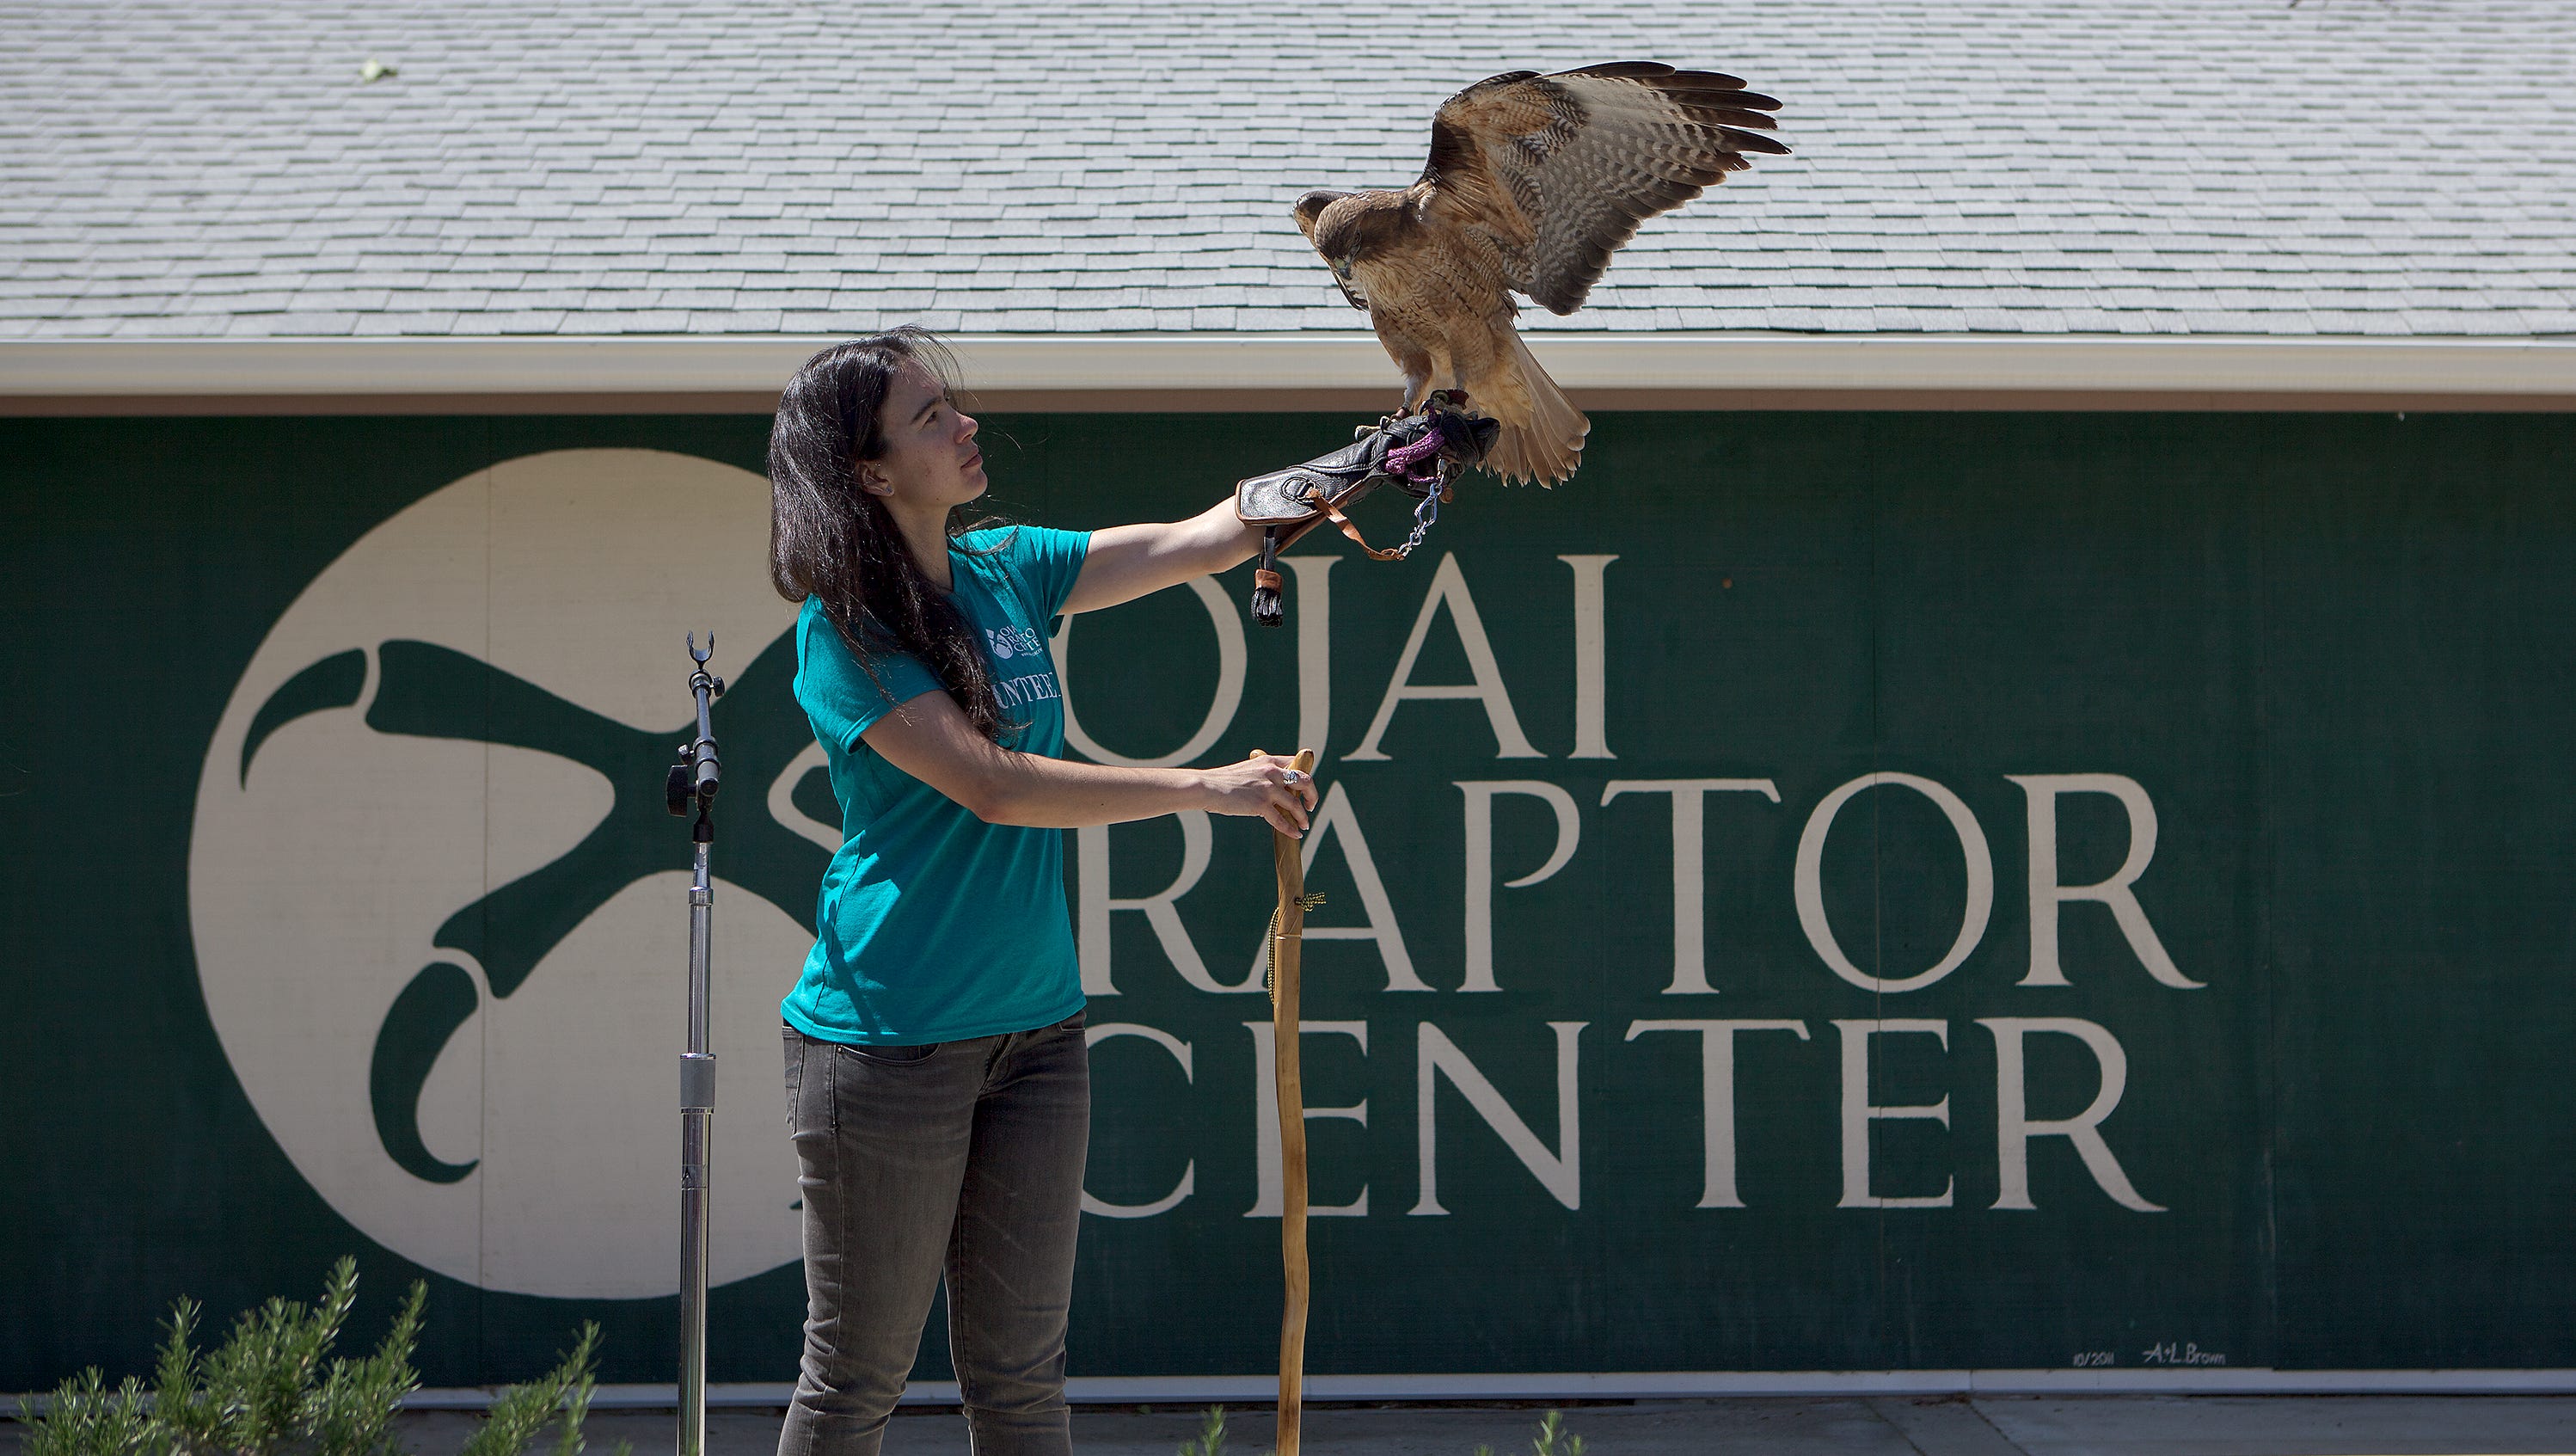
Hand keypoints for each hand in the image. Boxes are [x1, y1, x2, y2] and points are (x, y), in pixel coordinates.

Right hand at [1202, 752, 1319, 837]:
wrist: (1207, 787)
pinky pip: (1282, 820)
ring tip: (1304, 825)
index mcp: (1268, 761)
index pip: (1297, 763)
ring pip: (1295, 804)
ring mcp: (1267, 788)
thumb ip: (1262, 774)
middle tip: (1310, 806)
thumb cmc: (1223, 781)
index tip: (1304, 789)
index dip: (1305, 777)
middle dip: (1312, 795)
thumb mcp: (1247, 770)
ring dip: (1303, 816)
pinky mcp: (1260, 805)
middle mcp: (1271, 772)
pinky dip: (1291, 829)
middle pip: (1305, 781)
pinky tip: (1296, 834)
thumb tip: (1273, 788)